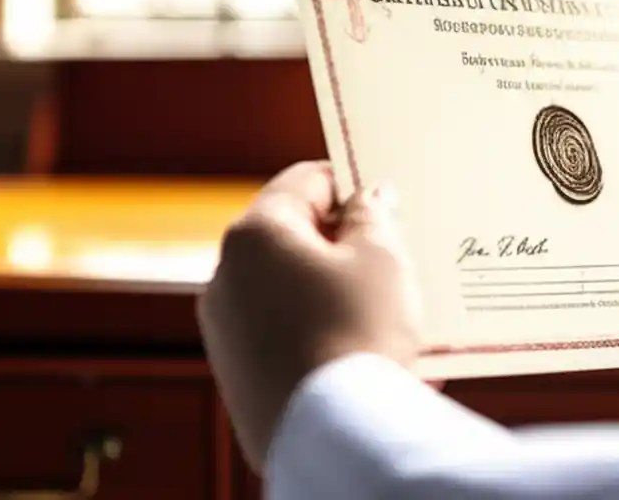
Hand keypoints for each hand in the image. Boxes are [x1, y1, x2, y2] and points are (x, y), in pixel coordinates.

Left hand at [197, 162, 420, 468]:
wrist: (336, 437)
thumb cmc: (360, 334)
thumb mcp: (382, 258)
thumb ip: (373, 215)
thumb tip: (365, 200)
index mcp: (255, 234)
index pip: (305, 181)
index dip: (350, 182)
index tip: (384, 198)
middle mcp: (225, 278)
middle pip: (293, 239)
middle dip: (343, 244)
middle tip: (393, 257)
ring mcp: (225, 332)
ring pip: (288, 291)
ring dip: (334, 292)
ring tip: (388, 312)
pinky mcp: (238, 379)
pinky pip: (285, 337)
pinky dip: (321, 334)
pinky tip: (366, 352)